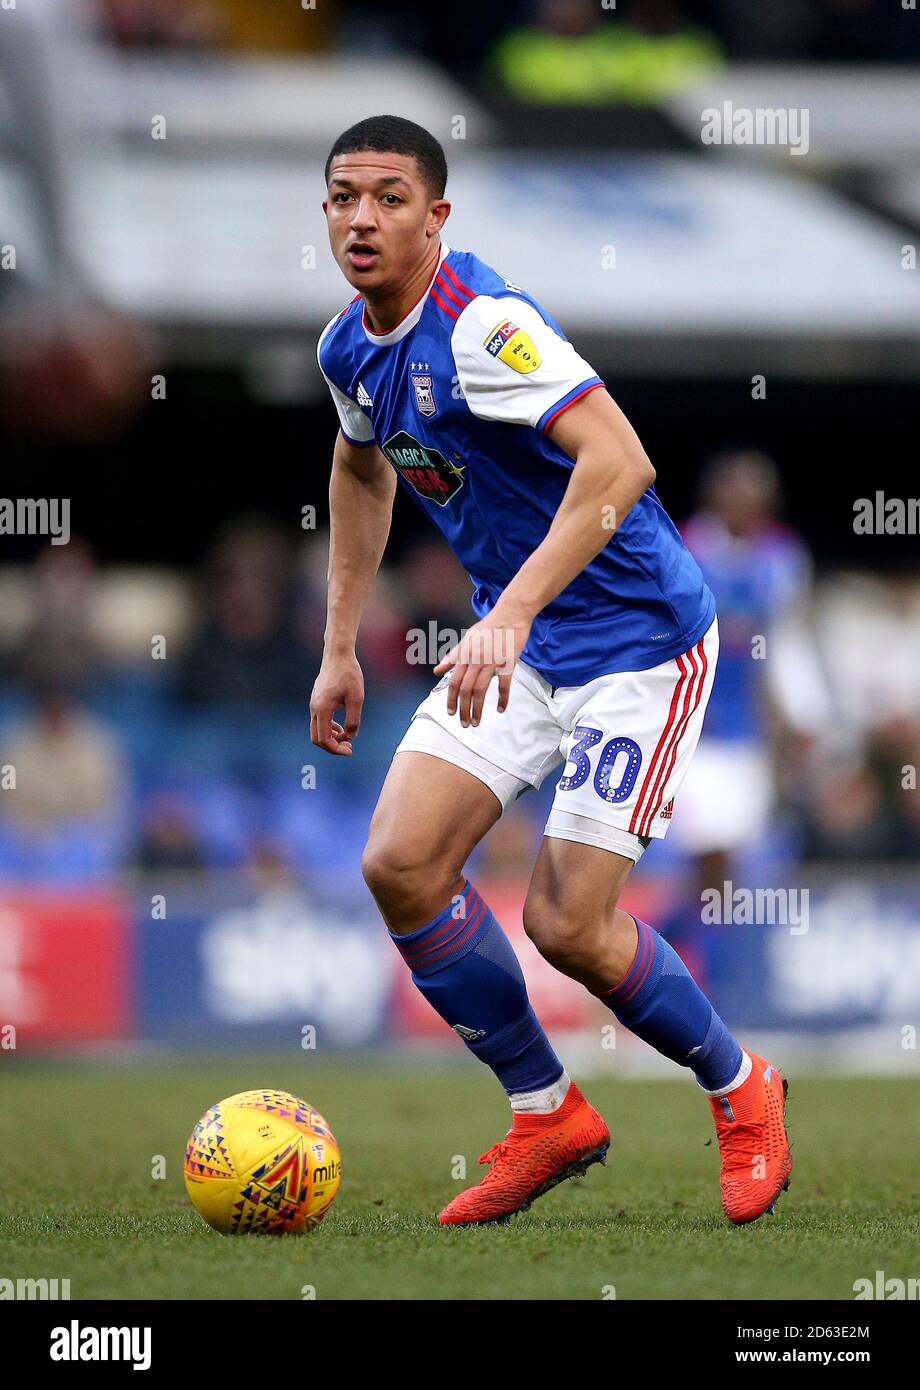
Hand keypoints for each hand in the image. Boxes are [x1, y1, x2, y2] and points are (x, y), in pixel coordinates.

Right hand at [310, 650, 363, 754]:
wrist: (338, 655)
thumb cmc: (348, 674)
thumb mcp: (356, 699)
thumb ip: (353, 720)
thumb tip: (350, 736)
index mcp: (322, 709)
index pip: (323, 739)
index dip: (336, 749)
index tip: (350, 750)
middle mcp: (314, 708)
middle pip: (317, 738)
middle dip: (332, 746)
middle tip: (349, 748)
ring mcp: (314, 704)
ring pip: (317, 730)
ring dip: (331, 737)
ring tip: (347, 737)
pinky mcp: (317, 701)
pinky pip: (319, 721)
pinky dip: (329, 728)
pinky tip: (342, 726)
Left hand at [432, 607, 531, 727]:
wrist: (510, 614)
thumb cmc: (489, 626)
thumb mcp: (466, 639)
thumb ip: (452, 656)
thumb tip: (437, 670)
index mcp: (465, 655)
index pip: (454, 682)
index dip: (450, 699)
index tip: (451, 712)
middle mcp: (476, 660)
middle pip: (465, 690)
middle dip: (463, 710)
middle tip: (464, 723)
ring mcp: (492, 662)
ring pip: (480, 690)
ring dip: (477, 709)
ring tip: (476, 722)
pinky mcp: (508, 663)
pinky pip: (504, 685)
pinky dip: (503, 699)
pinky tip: (501, 709)